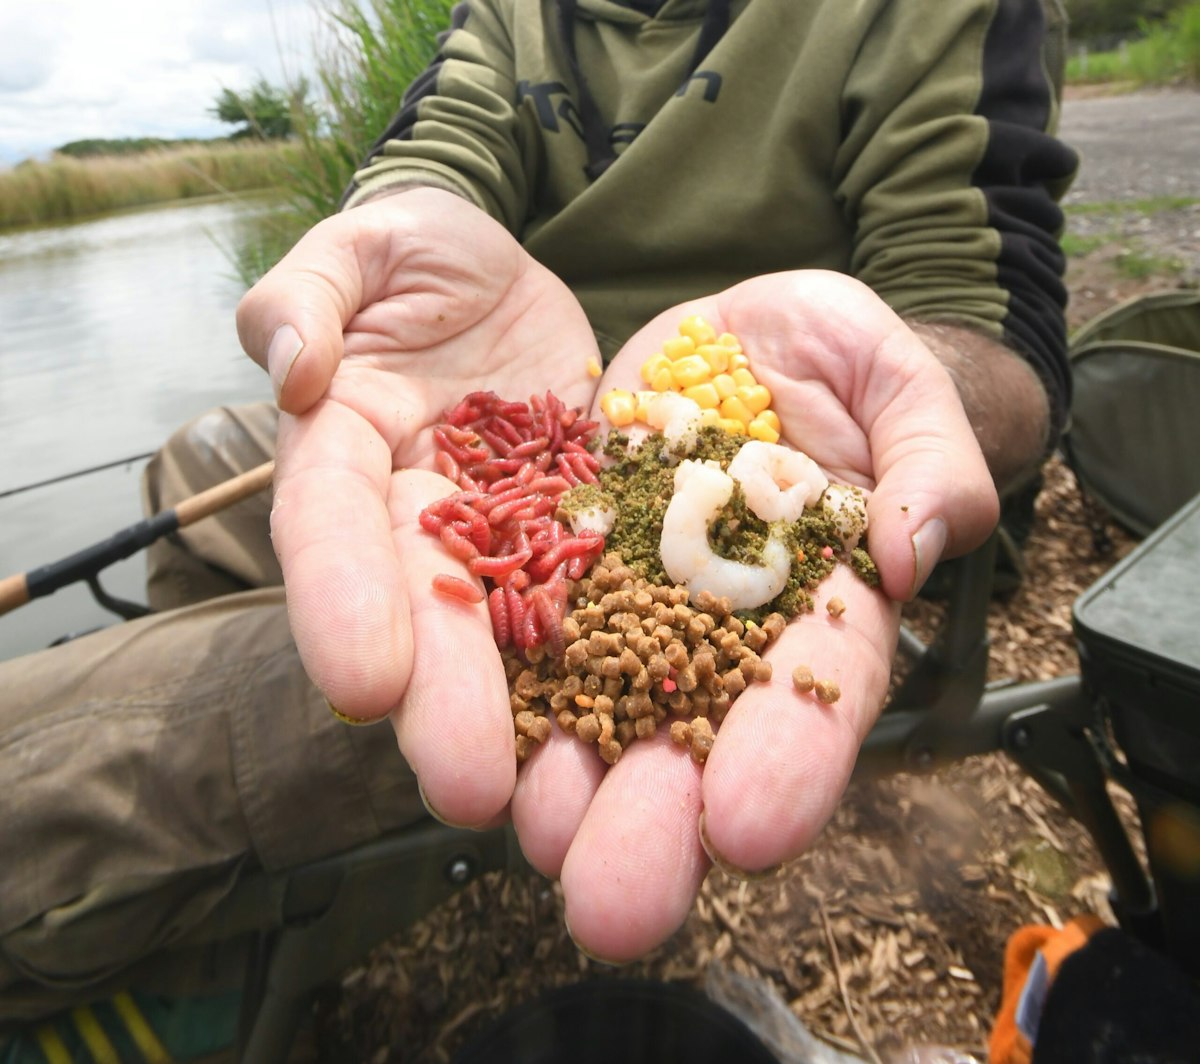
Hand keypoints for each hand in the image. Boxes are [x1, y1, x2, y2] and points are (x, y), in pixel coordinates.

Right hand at [236, 188, 600, 820]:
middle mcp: (419, 511)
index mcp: (344, 449)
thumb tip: (293, 366)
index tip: (361, 686)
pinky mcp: (577, 523)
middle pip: (426, 607)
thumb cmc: (411, 252)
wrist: (497, 269)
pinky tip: (650, 704)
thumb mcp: (355, 249)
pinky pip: (599, 582)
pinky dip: (618, 642)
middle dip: (443, 698)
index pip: (330, 528)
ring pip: (513, 620)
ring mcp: (503, 529)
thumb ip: (308, 296)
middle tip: (468, 790)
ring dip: (529, 708)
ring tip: (555, 789)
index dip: (341, 605)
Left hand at [509, 270, 998, 960]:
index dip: (792, 758)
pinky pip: (525, 614)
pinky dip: (497, 675)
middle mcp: (718, 620)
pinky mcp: (559, 553)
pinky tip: (471, 737)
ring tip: (531, 838)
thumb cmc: (831, 353)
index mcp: (820, 592)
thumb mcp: (895, 376)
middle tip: (617, 908)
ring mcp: (631, 592)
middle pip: (696, 727)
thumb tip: (908, 547)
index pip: (816, 687)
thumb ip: (928, 455)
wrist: (726, 334)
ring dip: (566, 775)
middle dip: (658, 818)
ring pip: (598, 694)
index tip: (753, 829)